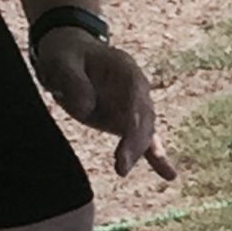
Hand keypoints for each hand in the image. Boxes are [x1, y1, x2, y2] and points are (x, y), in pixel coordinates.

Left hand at [33, 31, 175, 178]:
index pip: (137, 94)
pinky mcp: (125, 123)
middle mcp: (136, 91)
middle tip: (121, 163)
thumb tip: (86, 108)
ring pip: (143, 133)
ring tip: (121, 169)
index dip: (135, 113)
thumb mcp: (61, 60)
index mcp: (126, 70)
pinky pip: (144, 142)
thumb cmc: (66, 55)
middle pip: (144, 119)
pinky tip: (169, 175)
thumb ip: (72, 80)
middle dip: (135, 141)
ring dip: (135, 152)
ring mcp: (133, 108)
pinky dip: (156, 158)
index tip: (130, 129)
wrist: (70, 56)